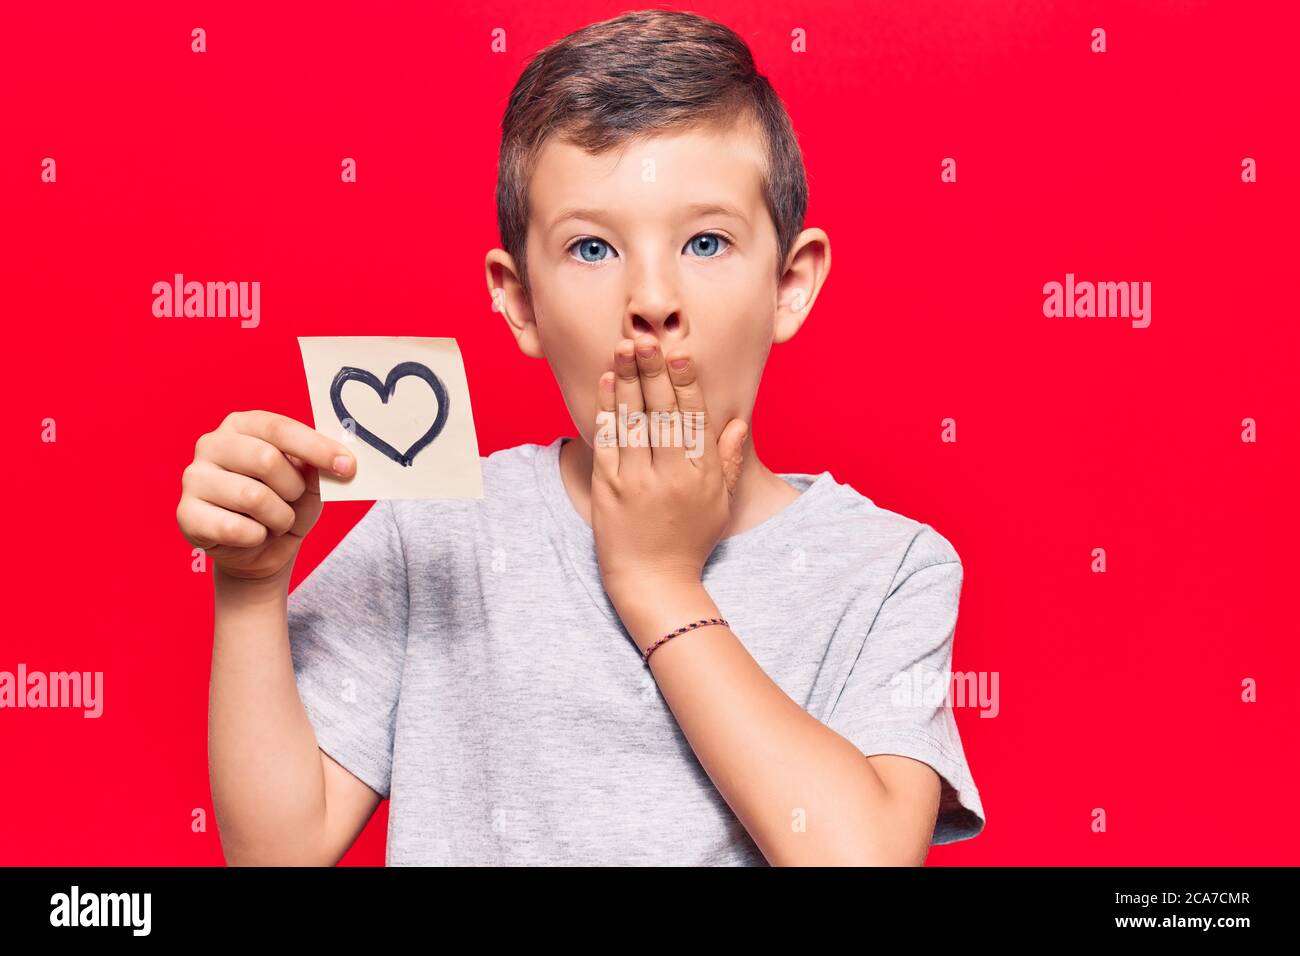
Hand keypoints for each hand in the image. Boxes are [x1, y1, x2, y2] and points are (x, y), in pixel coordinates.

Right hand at [176, 410, 355, 584]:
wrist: (260, 551)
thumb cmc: (285, 504)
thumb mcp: (309, 483)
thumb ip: (318, 467)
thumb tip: (341, 461)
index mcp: (243, 425)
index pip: (280, 429)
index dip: (317, 448)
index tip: (348, 467)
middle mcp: (212, 444)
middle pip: (266, 459)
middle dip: (294, 488)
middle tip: (295, 500)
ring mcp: (194, 478)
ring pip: (252, 496)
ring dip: (279, 517)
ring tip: (275, 520)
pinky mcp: (186, 514)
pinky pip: (234, 528)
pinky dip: (257, 537)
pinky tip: (253, 535)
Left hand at [591, 335, 748, 608]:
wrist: (653, 583)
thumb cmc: (689, 542)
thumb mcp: (719, 504)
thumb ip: (728, 462)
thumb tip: (735, 423)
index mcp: (702, 475)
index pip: (694, 418)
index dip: (685, 382)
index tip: (679, 351)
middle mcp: (672, 475)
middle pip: (662, 412)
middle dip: (653, 371)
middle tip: (646, 337)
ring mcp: (637, 482)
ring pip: (634, 421)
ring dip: (629, 381)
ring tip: (624, 347)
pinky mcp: (609, 490)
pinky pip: (608, 443)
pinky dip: (608, 411)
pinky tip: (608, 384)